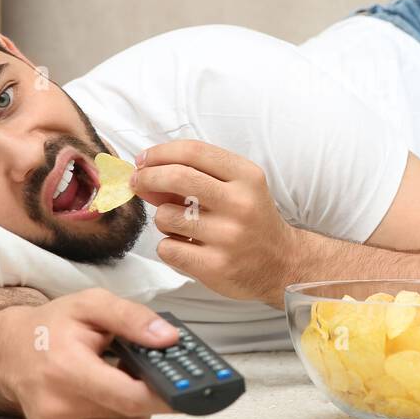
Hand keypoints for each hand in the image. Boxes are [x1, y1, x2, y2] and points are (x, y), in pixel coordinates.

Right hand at [0, 288, 178, 418]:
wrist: (10, 355)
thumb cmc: (54, 328)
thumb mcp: (93, 304)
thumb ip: (133, 318)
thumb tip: (169, 339)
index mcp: (67, 370)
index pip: (128, 396)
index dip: (165, 395)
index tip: (191, 390)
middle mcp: (59, 409)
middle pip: (134, 414)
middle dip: (146, 390)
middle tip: (135, 367)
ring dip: (133, 407)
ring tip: (112, 380)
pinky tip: (102, 399)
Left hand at [130, 140, 296, 306]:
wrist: (282, 264)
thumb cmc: (252, 220)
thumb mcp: (237, 187)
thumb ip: (197, 176)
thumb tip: (146, 174)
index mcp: (247, 176)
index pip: (194, 151)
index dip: (161, 153)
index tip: (144, 159)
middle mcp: (240, 204)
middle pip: (177, 177)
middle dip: (147, 177)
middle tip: (137, 182)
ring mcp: (228, 236)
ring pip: (166, 216)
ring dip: (163, 219)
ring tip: (183, 227)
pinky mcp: (215, 266)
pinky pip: (167, 247)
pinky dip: (169, 246)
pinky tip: (188, 248)